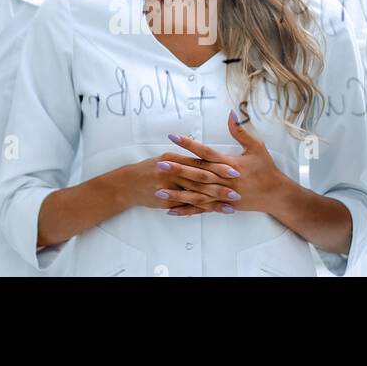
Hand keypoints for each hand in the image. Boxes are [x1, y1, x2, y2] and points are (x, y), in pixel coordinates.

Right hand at [109, 152, 240, 213]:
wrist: (128, 184)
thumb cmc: (150, 169)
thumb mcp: (166, 159)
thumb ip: (185, 159)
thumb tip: (206, 155)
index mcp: (174, 158)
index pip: (200, 161)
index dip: (218, 165)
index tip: (235, 168)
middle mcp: (171, 171)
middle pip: (200, 178)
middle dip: (221, 183)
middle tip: (238, 187)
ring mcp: (168, 188)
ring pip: (196, 194)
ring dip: (215, 199)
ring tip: (231, 203)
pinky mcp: (166, 201)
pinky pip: (187, 206)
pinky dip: (202, 209)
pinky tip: (215, 211)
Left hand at [164, 111, 295, 216]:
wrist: (275, 194)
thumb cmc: (266, 169)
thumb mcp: (256, 147)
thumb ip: (240, 131)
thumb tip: (231, 114)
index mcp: (230, 163)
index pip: (205, 152)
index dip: (189, 144)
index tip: (174, 137)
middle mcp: (223, 179)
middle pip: (197, 173)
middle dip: (178, 168)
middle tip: (160, 163)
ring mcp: (222, 194)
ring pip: (196, 194)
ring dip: (177, 192)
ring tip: (159, 189)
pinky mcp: (221, 205)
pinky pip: (201, 209)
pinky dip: (186, 210)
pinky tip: (170, 209)